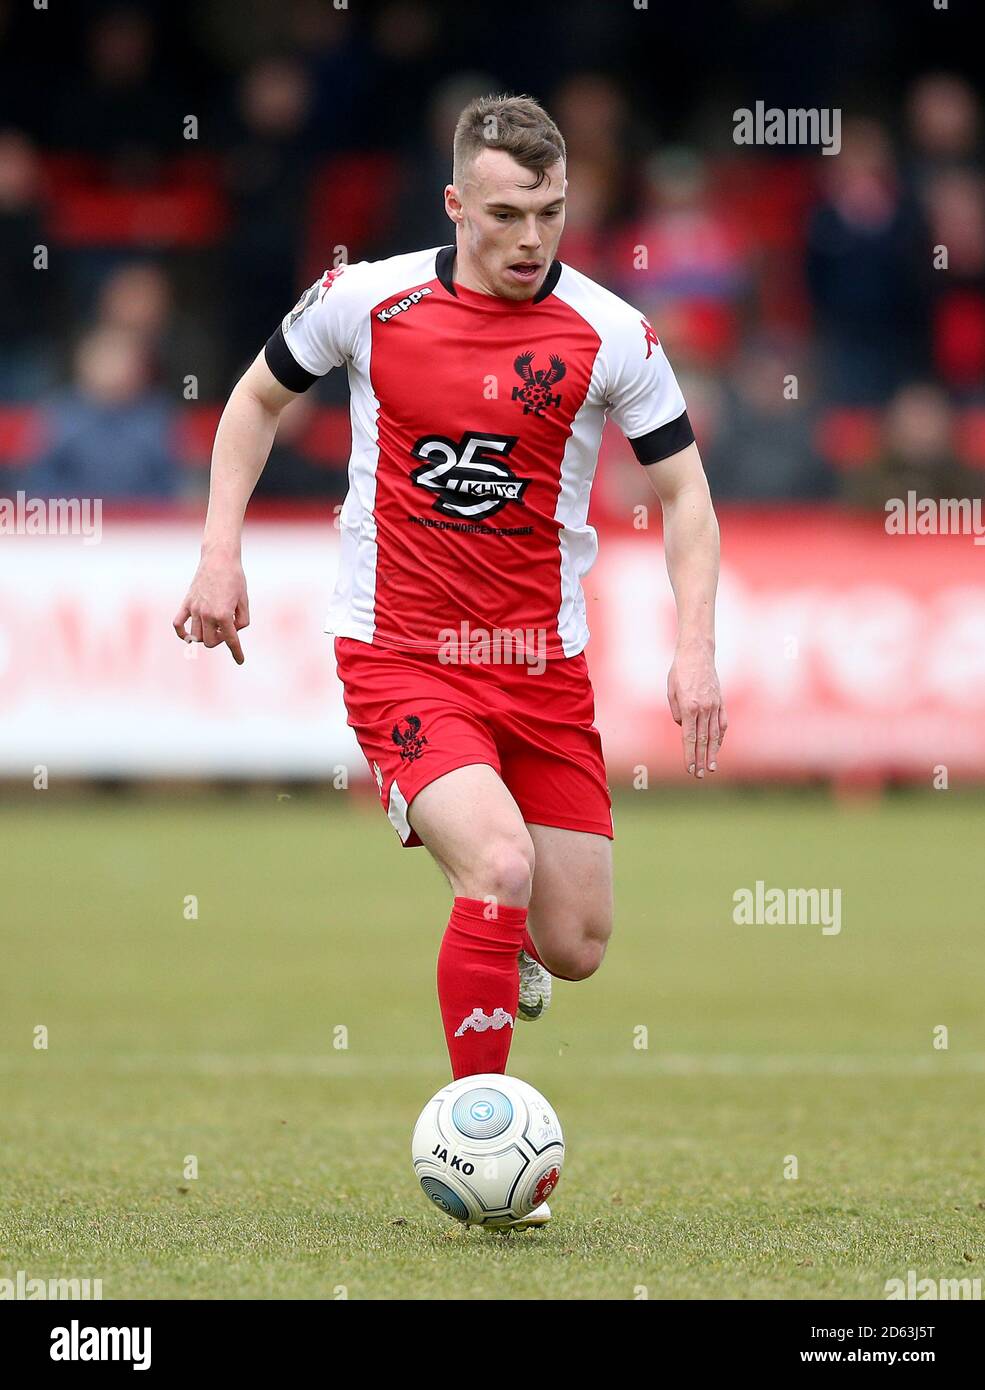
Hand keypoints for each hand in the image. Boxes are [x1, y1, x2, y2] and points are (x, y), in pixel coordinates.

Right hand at [173, 547, 249, 664]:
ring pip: (196, 636)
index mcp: (224, 614)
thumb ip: (242, 621)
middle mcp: (207, 614)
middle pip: (210, 642)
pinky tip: (188, 636)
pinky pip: (178, 624)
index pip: (231, 640)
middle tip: (226, 630)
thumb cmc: (236, 579)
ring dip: (205, 637)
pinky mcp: (186, 603)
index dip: (237, 653)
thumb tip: (232, 631)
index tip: (240, 661)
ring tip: (213, 628)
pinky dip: (182, 633)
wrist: (219, 559)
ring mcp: (195, 609)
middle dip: (219, 641)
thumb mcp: (245, 601)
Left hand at [667, 644, 726, 778]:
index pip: (690, 738)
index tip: (689, 769)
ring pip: (714, 734)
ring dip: (713, 753)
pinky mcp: (721, 702)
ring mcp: (715, 705)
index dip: (690, 755)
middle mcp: (704, 708)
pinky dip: (721, 737)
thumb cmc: (679, 672)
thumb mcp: (671, 692)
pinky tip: (718, 747)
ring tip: (712, 767)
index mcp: (689, 707)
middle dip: (701, 760)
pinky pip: (722, 723)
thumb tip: (684, 727)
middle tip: (700, 775)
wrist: (698, 653)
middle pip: (703, 740)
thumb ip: (677, 712)